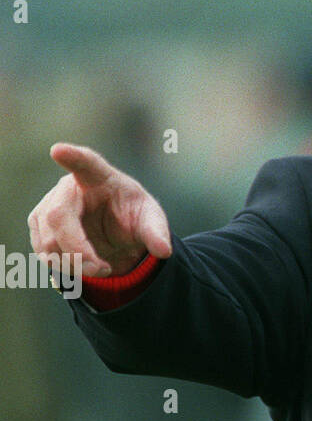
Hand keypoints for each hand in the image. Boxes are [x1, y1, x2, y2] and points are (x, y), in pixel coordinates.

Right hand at [28, 143, 172, 277]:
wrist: (117, 235)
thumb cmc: (132, 218)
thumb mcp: (150, 222)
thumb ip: (157, 233)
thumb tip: (164, 250)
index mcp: (100, 177)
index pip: (85, 163)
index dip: (72, 157)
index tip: (58, 151)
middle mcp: (68, 188)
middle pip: (58, 215)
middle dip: (78, 250)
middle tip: (102, 270)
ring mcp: (48, 206)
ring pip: (48, 240)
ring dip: (74, 264)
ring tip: (101, 269)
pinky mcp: (39, 227)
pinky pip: (43, 252)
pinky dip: (66, 268)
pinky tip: (84, 268)